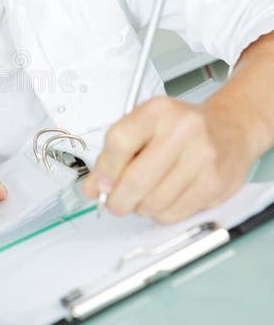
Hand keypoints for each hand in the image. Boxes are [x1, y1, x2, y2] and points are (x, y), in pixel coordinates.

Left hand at [81, 95, 252, 222]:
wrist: (231, 128)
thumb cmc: (182, 128)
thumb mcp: (145, 127)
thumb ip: (115, 155)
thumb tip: (93, 188)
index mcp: (158, 111)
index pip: (118, 142)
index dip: (104, 170)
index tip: (99, 184)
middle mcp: (183, 130)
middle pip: (135, 180)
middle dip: (118, 200)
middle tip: (115, 202)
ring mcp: (202, 158)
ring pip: (153, 203)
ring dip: (140, 208)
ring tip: (145, 195)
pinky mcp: (215, 183)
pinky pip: (173, 214)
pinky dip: (161, 213)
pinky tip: (166, 197)